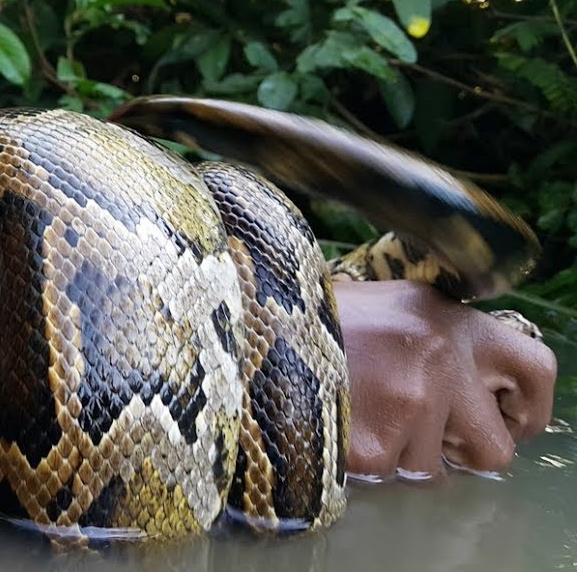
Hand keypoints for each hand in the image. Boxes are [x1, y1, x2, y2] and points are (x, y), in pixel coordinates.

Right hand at [333, 279, 556, 479]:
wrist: (246, 326)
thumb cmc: (316, 318)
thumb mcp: (390, 306)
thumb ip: (438, 338)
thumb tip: (479, 391)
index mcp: (448, 319)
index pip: (536, 370)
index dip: (528, 408)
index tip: (506, 420)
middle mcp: (440, 358)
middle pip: (494, 446)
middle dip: (459, 452)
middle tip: (421, 431)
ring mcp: (410, 404)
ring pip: (431, 469)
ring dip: (399, 453)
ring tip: (357, 411)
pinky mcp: (374, 444)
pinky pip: (387, 475)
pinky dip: (362, 459)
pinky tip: (338, 421)